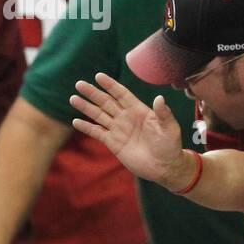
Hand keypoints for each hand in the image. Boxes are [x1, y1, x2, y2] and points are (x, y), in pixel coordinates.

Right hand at [70, 73, 185, 186]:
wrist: (164, 167)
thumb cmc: (170, 146)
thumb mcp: (170, 128)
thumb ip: (163, 113)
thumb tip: (159, 98)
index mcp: (139, 110)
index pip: (121, 94)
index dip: (110, 85)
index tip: (98, 76)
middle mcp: (126, 117)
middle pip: (106, 102)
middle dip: (93, 93)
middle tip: (79, 84)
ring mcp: (119, 130)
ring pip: (99, 115)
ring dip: (86, 107)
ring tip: (73, 98)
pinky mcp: (114, 143)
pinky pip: (97, 133)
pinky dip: (86, 127)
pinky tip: (75, 121)